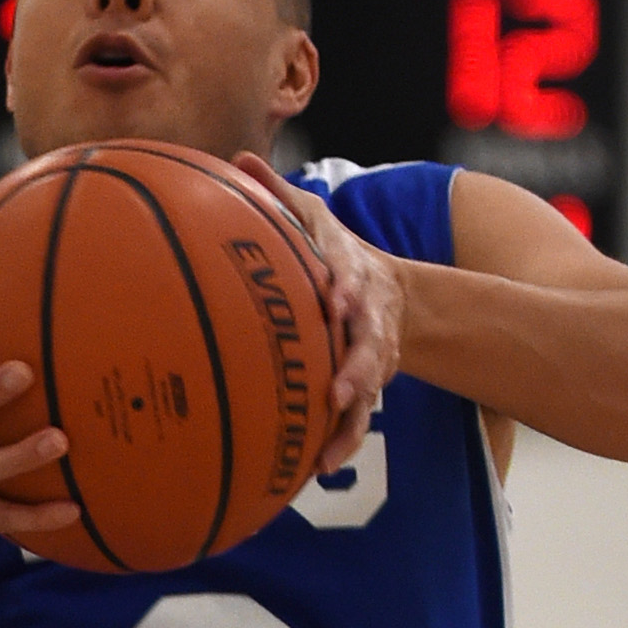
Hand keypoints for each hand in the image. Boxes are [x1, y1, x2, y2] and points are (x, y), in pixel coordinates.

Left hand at [234, 155, 404, 472]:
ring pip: (369, 390)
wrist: (389, 290)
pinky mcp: (368, 385)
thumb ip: (278, 194)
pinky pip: (358, 417)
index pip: (355, 275)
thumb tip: (238, 160)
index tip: (337, 297)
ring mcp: (372, 355)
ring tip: (331, 452)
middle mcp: (368, 316)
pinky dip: (342, 441)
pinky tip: (319, 467)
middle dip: (361, 366)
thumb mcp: (311, 218)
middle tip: (344, 388)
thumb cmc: (331, 253)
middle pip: (372, 343)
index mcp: (353, 272)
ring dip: (353, 420)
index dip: (349, 286)